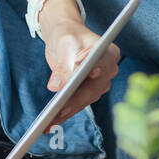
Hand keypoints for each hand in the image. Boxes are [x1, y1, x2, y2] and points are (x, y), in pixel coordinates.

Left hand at [40, 18, 119, 135]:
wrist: (65, 40)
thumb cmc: (68, 37)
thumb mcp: (65, 45)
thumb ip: (64, 65)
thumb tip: (57, 86)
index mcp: (109, 54)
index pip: (104, 63)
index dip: (98, 70)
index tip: (91, 73)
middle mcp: (108, 71)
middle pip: (93, 88)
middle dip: (75, 100)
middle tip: (59, 110)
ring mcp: (99, 84)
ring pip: (84, 100)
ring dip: (67, 111)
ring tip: (50, 121)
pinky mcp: (87, 93)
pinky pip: (76, 104)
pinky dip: (63, 112)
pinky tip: (50, 121)